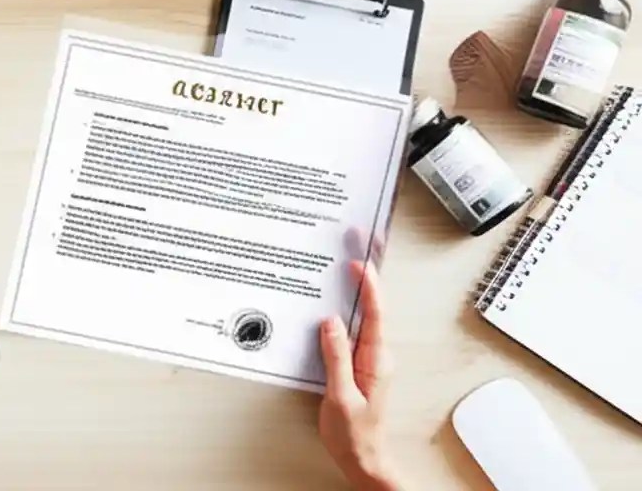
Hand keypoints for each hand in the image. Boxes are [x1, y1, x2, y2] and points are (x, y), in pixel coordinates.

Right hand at [318, 260, 402, 490]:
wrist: (363, 458)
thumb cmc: (354, 434)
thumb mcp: (340, 395)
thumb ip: (336, 357)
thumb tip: (331, 323)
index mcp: (376, 360)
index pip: (375, 315)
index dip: (368, 287)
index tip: (358, 264)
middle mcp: (377, 356)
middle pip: (373, 309)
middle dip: (366, 279)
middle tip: (356, 251)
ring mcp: (369, 360)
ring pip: (364, 318)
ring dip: (357, 293)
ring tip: (350, 268)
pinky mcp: (359, 365)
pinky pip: (355, 332)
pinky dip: (349, 312)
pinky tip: (339, 304)